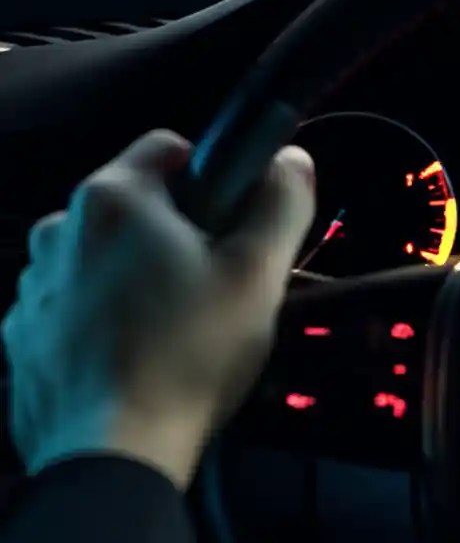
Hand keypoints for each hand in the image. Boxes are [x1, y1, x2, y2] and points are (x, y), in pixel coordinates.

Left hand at [4, 130, 314, 487]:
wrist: (112, 454)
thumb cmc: (187, 356)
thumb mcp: (259, 274)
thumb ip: (280, 203)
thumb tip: (291, 159)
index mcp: (112, 198)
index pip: (168, 148)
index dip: (213, 179)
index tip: (234, 225)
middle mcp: (58, 231)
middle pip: (135, 208)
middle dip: (175, 236)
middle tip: (216, 287)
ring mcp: (32, 287)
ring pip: (104, 259)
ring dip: (137, 278)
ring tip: (177, 330)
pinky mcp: (21, 337)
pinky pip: (75, 308)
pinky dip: (105, 321)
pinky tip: (138, 357)